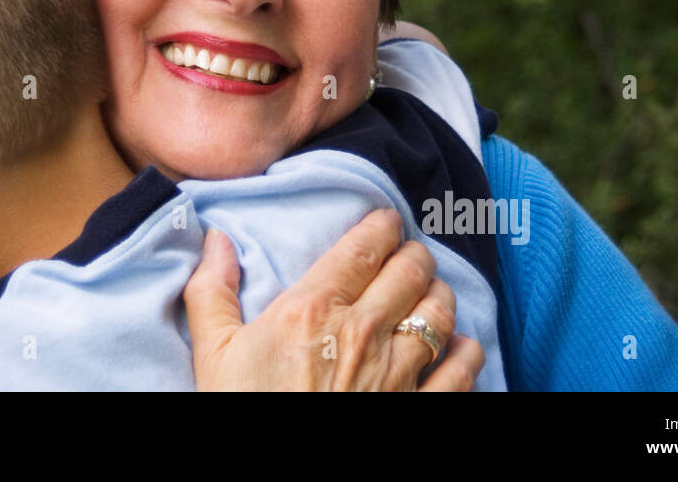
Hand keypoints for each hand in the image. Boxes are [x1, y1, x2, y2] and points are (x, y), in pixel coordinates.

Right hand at [183, 209, 483, 390]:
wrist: (278, 478)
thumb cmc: (246, 411)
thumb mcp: (214, 355)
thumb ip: (212, 292)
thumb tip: (216, 240)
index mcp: (314, 308)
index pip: (364, 247)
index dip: (382, 225)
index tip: (387, 221)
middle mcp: (364, 331)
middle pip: (411, 270)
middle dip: (414, 254)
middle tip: (408, 253)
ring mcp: (398, 373)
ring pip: (440, 311)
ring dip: (439, 294)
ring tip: (431, 291)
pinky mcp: (420, 408)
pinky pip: (461, 369)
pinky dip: (465, 352)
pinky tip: (459, 346)